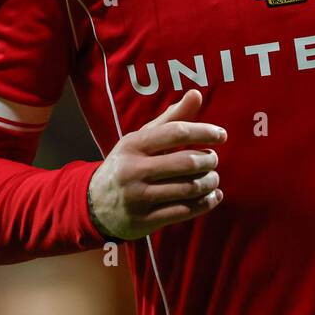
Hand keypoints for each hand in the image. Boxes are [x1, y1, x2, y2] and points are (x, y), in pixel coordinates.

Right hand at [87, 88, 226, 240]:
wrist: (93, 204)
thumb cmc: (126, 164)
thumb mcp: (141, 139)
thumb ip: (171, 118)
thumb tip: (196, 94)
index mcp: (132, 145)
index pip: (176, 132)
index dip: (204, 132)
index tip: (222, 135)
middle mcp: (133, 170)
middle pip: (186, 162)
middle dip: (208, 160)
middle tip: (213, 159)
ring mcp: (137, 198)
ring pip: (188, 188)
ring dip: (210, 182)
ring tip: (213, 178)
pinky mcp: (144, 221)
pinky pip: (184, 211)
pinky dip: (205, 203)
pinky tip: (212, 196)